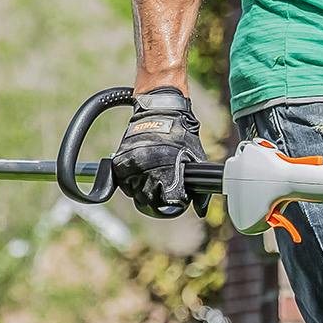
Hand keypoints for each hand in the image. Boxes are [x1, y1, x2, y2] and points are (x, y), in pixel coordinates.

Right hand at [108, 87, 203, 214]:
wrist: (161, 112)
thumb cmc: (181, 135)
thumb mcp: (195, 159)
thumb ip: (199, 188)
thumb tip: (202, 211)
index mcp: (165, 171)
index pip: (164, 201)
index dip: (170, 202)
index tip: (174, 199)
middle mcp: (146, 168)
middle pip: (146, 199)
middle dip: (155, 199)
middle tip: (162, 192)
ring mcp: (132, 163)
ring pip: (132, 192)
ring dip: (140, 191)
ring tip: (150, 183)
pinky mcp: (121, 159)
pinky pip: (122, 180)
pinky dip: (129, 181)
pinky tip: (139, 176)